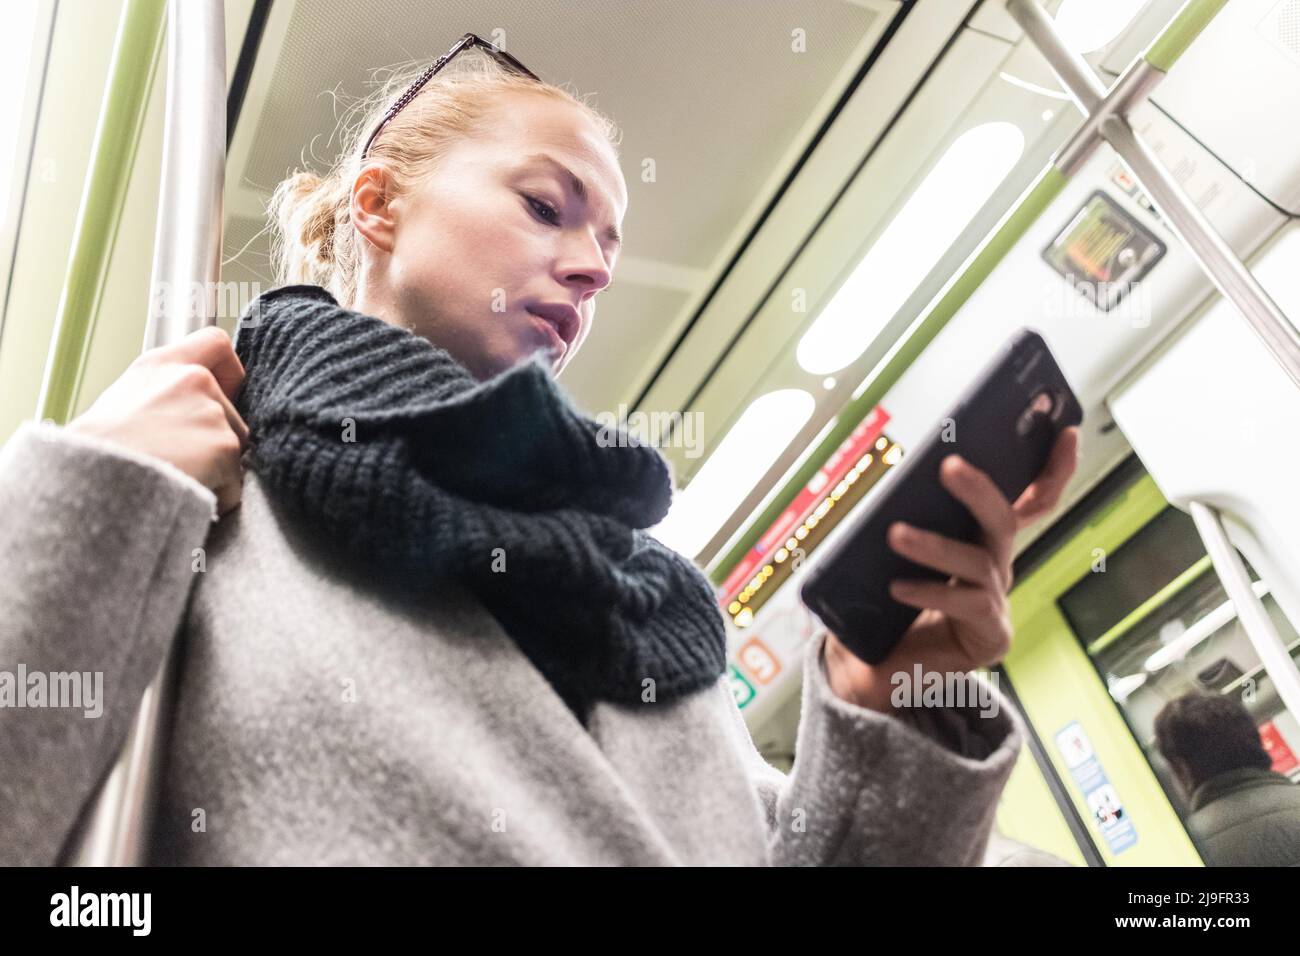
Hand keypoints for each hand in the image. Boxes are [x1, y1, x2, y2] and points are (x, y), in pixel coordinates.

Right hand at [66, 325, 249, 514]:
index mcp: (162, 364)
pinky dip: (218, 493)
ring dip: (216, 468)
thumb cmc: (100, 451)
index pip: (216, 342)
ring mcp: (212, 412)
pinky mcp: (225, 445)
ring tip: (174, 474)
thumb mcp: (123, 400)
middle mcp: (192, 380)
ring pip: (234, 448)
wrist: (93, 480)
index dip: (229, 370)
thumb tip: (187, 411)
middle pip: (231, 411)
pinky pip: (234, 480)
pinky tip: (184, 490)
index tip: (225, 390)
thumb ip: (164, 394)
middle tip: (176, 457)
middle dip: (215, 439)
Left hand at [824, 427, 1079, 711]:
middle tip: (950, 466)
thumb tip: (884, 483)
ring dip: (934, 545)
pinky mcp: (989, 637)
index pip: (1027, 501)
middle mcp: (995, 567)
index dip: (1051, 469)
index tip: (1066, 431)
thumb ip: (896, 522)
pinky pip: (966, 604)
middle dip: (981, 490)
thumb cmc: (882, 606)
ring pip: (977, 562)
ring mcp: (995, 602)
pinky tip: (898, 586)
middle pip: (1003, 521)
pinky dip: (931, 591)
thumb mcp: (884, 556)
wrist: (872, 670)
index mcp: (980, 542)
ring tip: (895, 535)